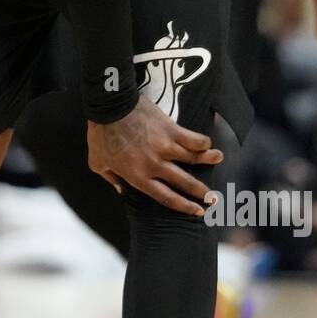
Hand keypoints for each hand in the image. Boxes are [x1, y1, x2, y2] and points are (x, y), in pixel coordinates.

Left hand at [86, 96, 222, 214]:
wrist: (109, 106)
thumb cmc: (100, 134)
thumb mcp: (97, 163)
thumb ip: (110, 179)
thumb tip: (121, 190)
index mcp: (138, 176)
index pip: (166, 197)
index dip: (184, 206)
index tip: (197, 211)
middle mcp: (155, 165)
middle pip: (184, 183)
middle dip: (201, 193)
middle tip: (214, 199)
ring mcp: (165, 147)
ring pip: (194, 159)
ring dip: (209, 160)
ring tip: (219, 160)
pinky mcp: (171, 130)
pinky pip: (193, 139)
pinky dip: (203, 142)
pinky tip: (208, 143)